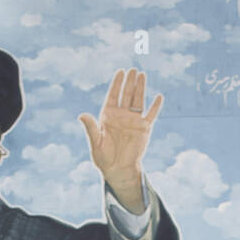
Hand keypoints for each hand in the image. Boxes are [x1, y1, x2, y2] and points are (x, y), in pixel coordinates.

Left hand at [79, 68, 162, 212]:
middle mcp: (121, 115)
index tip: (120, 71)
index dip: (117, 83)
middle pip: (126, 94)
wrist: (117, 169)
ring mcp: (133, 120)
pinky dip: (155, 107)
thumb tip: (81, 115)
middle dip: (129, 82)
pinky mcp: (144, 128)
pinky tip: (158, 97)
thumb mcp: (95, 143)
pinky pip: (151, 115)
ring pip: (138, 100)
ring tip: (142, 75)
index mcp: (108, 115)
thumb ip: (90, 128)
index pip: (113, 95)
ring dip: (140, 88)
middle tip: (133, 69)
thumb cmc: (103, 158)